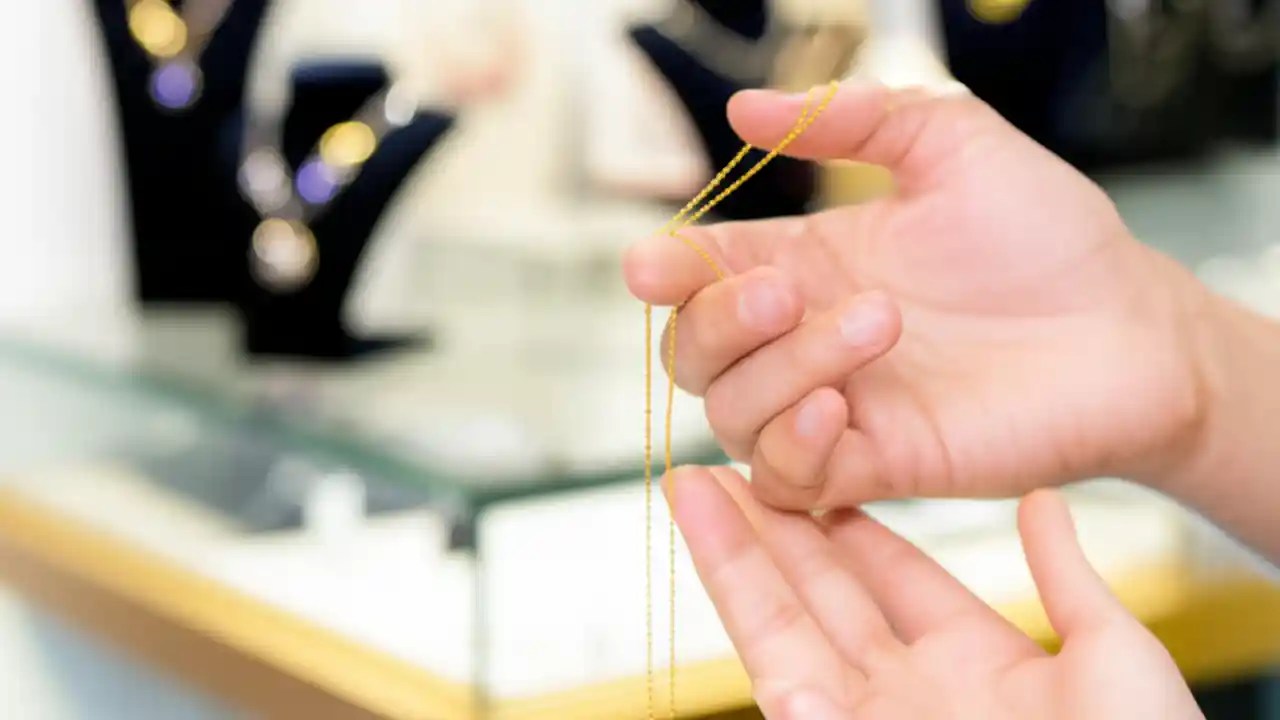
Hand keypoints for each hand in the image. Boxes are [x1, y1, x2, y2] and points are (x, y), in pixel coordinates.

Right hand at [624, 81, 1210, 509]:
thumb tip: (741, 111)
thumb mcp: (950, 142)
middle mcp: (804, 340)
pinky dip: (790, 447)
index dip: (664, 272)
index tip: (654, 263)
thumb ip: (850, 119)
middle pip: (692, 353)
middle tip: (788, 291)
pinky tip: (837, 407)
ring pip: (731, 414)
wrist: (1130, 326)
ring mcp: (836, 407)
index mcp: (806, 263)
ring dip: (781, 370)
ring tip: (879, 323)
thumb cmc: (1048, 235)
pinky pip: (786, 480)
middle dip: (718, 322)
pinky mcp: (875, 465)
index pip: (697, 275)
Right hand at [667, 465, 1202, 719]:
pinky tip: (708, 548)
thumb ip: (1065, 578)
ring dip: (731, 558)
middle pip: (818, 595)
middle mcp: (911, 695)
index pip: (893, 576)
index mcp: (978, 665)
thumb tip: (1043, 500)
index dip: (844, 520)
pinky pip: (786, 688)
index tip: (809, 464)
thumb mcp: (1114, 658)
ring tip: (692, 487)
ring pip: (780, 628)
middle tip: (719, 464)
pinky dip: (746, 622)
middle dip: (766, 527)